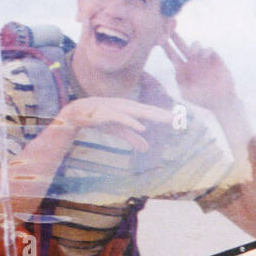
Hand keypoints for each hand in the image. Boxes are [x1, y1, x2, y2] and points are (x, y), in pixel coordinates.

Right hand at [55, 97, 172, 151]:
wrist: (78, 113)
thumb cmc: (101, 119)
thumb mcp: (119, 131)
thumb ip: (133, 138)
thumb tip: (146, 149)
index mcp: (130, 109)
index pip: (149, 112)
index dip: (162, 115)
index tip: (177, 119)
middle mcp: (126, 106)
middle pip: (147, 110)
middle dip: (161, 114)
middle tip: (176, 118)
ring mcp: (117, 108)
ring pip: (137, 112)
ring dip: (152, 115)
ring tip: (165, 120)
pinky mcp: (107, 113)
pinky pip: (122, 119)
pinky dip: (132, 122)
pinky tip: (142, 128)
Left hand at [164, 34, 236, 111]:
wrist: (221, 100)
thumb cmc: (202, 99)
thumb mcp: (186, 93)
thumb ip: (179, 81)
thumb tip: (176, 68)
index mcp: (182, 69)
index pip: (171, 55)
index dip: (165, 45)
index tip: (159, 37)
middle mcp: (191, 62)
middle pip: (180, 45)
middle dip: (174, 34)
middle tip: (169, 22)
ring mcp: (202, 59)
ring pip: (195, 44)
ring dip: (194, 47)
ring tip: (194, 55)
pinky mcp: (214, 58)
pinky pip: (207, 48)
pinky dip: (205, 51)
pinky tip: (205, 57)